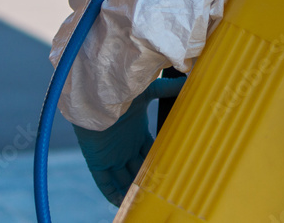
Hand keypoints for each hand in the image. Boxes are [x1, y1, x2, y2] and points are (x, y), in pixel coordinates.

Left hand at [72, 76, 185, 205]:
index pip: (150, 153)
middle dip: (148, 180)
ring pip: (123, 179)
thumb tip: (189, 81)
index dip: (158, 163)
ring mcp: (110, 155)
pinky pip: (105, 184)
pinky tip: (123, 203)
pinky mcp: (97, 161)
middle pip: (138, 169)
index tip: (172, 173)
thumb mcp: (148, 91)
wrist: (94, 93)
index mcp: (136, 133)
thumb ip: (168, 88)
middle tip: (162, 192)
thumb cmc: (120, 90)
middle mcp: (124, 146)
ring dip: (132, 191)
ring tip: (145, 202)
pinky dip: (113, 195)